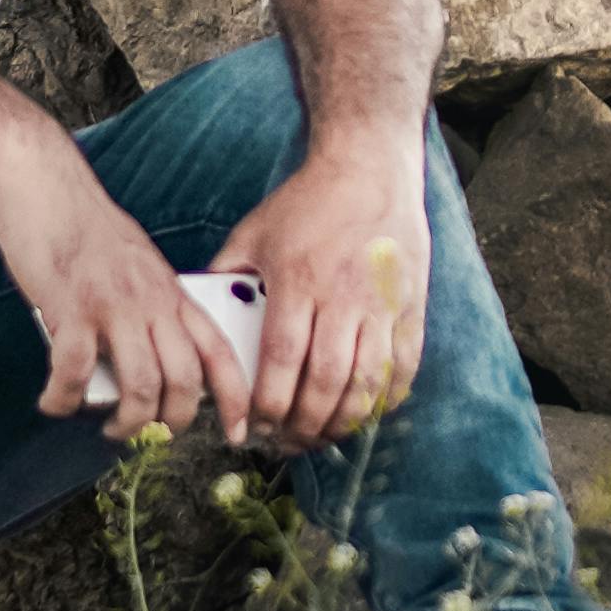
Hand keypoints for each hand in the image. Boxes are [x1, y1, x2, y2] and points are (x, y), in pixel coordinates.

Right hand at [0, 142, 260, 440]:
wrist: (44, 182)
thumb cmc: (85, 225)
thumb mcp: (139, 264)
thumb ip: (151, 305)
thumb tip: (151, 356)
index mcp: (172, 292)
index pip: (220, 351)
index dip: (235, 398)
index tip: (238, 433)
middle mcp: (151, 301)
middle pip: (184, 381)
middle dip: (172, 422)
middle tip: (150, 433)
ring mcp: (112, 306)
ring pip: (140, 386)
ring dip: (126, 422)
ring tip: (109, 428)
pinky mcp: (70, 308)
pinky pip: (75, 373)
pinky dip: (64, 400)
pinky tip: (54, 403)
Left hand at [227, 119, 432, 448]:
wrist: (370, 166)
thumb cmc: (307, 203)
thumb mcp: (255, 232)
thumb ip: (226, 276)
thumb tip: (198, 319)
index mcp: (298, 278)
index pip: (282, 359)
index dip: (268, 404)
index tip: (254, 427)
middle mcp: (343, 295)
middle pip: (325, 381)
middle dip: (303, 425)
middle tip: (285, 443)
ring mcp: (383, 302)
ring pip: (368, 382)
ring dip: (343, 422)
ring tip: (320, 437)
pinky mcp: (411, 304)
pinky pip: (404, 366)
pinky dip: (385, 400)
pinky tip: (364, 413)